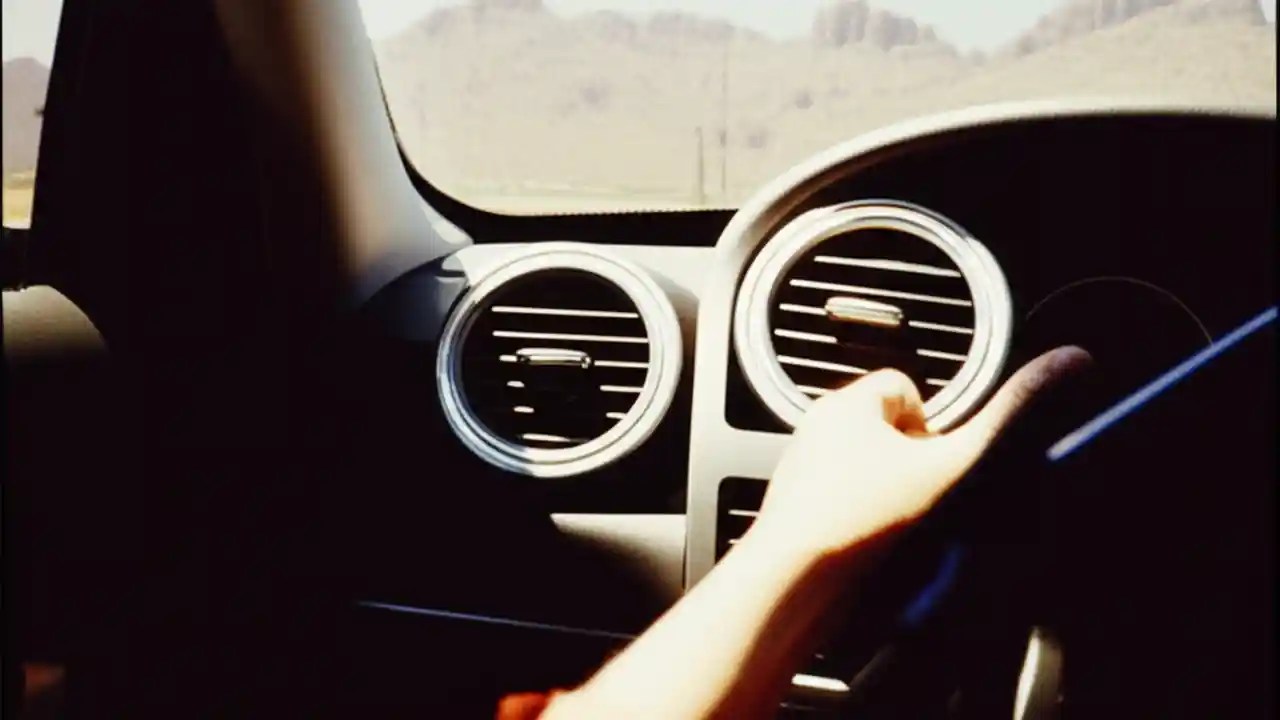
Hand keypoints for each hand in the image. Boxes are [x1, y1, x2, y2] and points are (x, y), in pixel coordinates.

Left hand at [749, 346, 1091, 561]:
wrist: (792, 585)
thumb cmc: (862, 519)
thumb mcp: (950, 467)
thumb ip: (1009, 418)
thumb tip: (1072, 358)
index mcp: (847, 402)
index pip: (907, 386)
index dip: (934, 425)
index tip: (936, 462)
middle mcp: (816, 428)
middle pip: (887, 430)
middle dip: (909, 463)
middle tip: (915, 499)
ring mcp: (800, 469)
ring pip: (864, 468)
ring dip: (884, 494)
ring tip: (889, 527)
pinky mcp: (794, 510)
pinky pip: (841, 502)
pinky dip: (858, 520)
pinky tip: (866, 546)